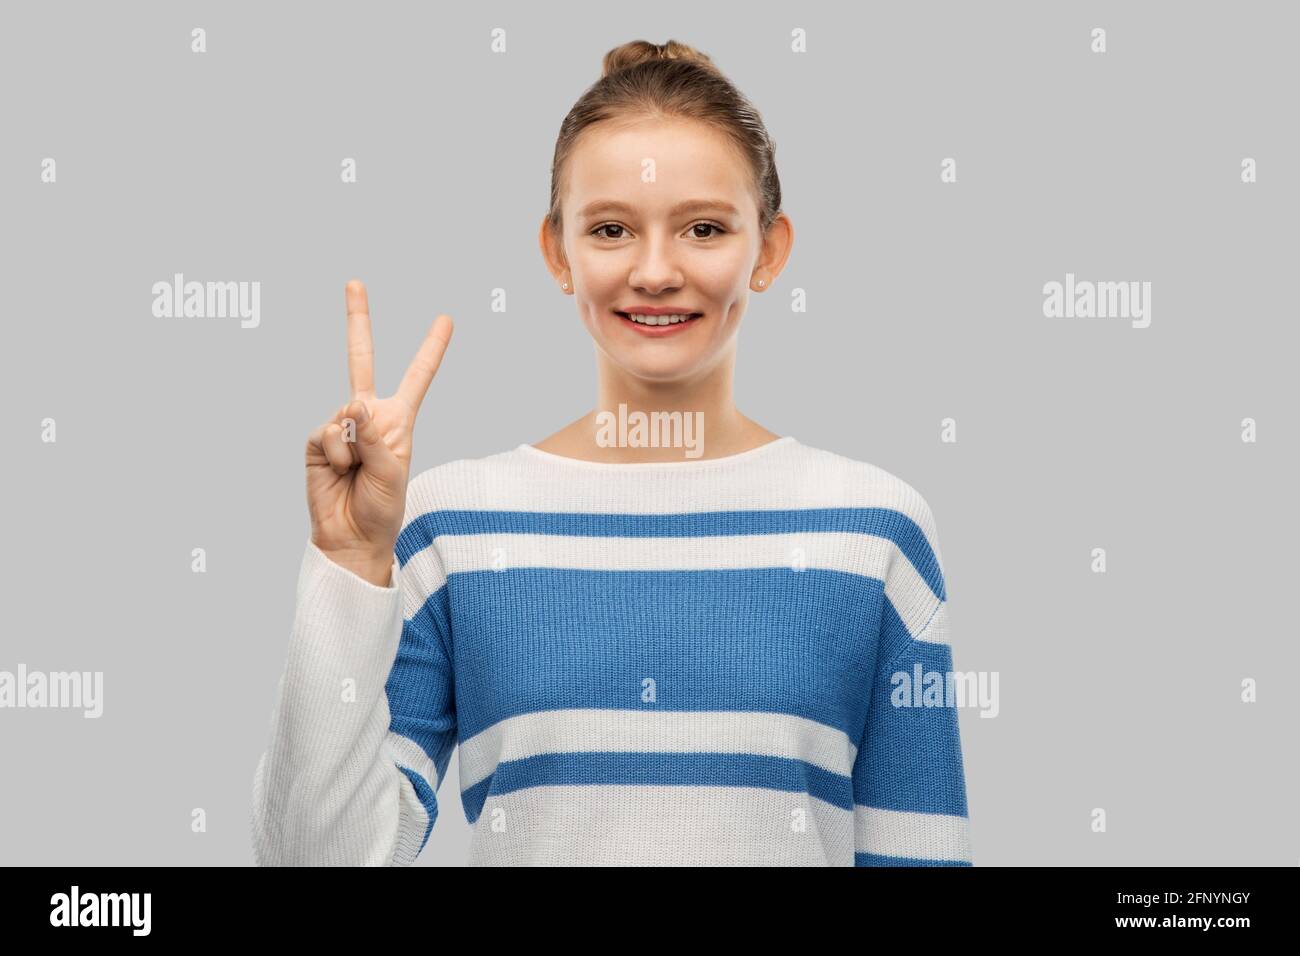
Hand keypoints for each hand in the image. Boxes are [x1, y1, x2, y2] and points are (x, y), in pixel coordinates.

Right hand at [305, 280, 452, 582]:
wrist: (350, 535)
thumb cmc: (381, 508)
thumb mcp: (392, 472)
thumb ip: (374, 436)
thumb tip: (352, 404)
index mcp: (397, 420)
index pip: (417, 377)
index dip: (431, 348)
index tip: (446, 319)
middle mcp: (368, 416)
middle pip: (361, 359)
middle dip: (357, 320)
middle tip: (354, 282)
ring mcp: (340, 425)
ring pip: (345, 415)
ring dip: (354, 449)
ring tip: (358, 474)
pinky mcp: (317, 440)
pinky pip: (327, 435)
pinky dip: (337, 455)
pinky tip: (340, 473)